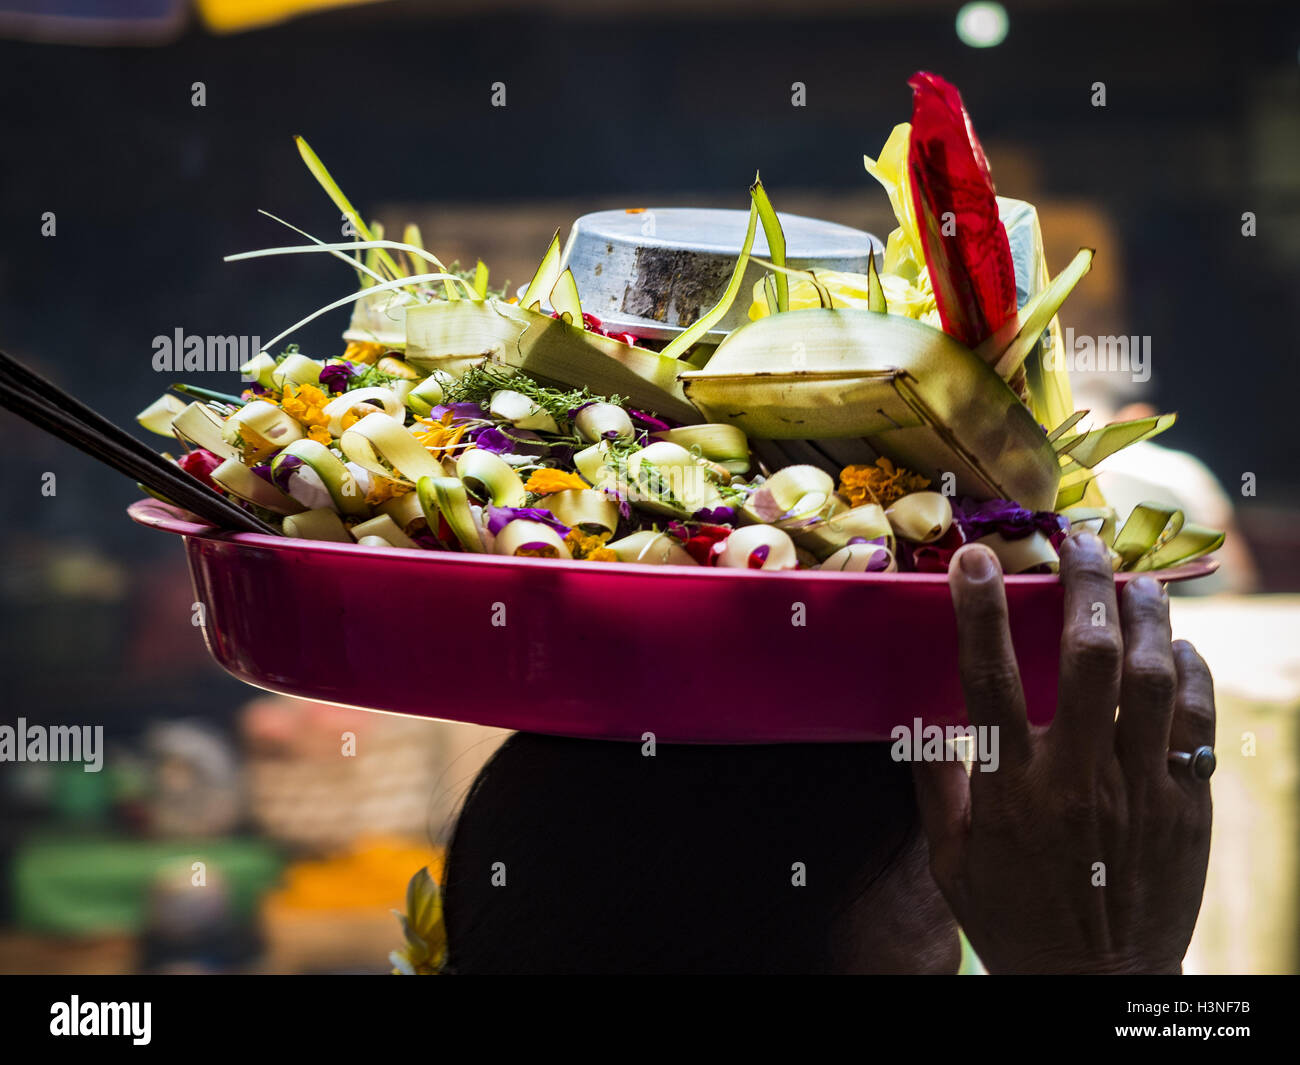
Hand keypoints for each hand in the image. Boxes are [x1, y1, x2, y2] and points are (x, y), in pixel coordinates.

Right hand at [913, 531, 1214, 973]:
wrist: (1095, 986)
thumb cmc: (1011, 918)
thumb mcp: (948, 858)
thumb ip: (935, 782)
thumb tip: (920, 715)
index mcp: (1010, 791)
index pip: (988, 680)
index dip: (979, 611)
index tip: (974, 558)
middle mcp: (1078, 780)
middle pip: (1087, 659)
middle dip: (1084, 586)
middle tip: (1080, 542)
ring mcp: (1140, 791)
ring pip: (1153, 679)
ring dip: (1145, 616)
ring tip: (1133, 581)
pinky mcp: (1187, 806)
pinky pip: (1196, 722)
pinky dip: (1189, 673)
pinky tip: (1175, 648)